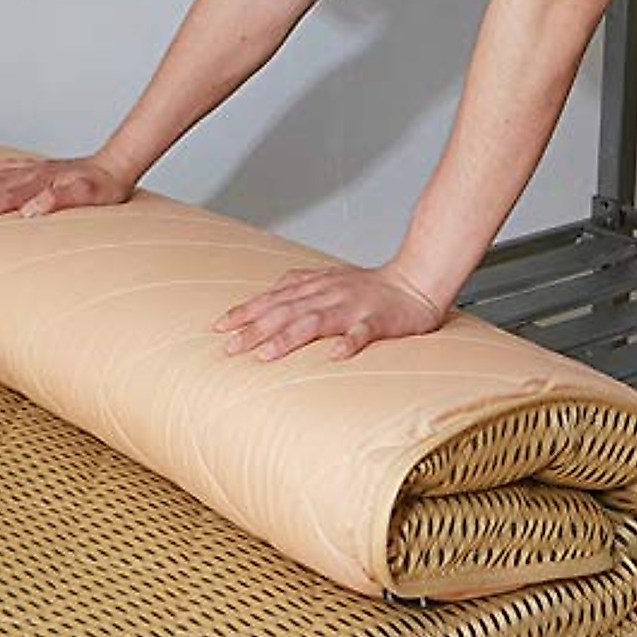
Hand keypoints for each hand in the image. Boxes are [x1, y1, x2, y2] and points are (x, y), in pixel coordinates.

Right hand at [0, 155, 134, 221]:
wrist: (117, 166)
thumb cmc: (105, 187)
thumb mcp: (85, 197)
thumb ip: (58, 201)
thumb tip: (29, 209)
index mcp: (41, 184)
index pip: (6, 198)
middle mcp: (35, 174)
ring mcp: (38, 170)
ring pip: (0, 175)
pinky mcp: (45, 168)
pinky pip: (13, 166)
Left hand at [214, 262, 446, 361]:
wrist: (415, 281)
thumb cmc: (371, 288)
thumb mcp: (328, 280)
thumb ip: (299, 286)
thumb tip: (269, 292)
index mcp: (315, 287)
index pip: (272, 299)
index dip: (246, 312)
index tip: (220, 327)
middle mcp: (328, 295)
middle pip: (285, 311)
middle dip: (255, 329)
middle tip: (230, 347)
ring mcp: (352, 308)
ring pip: (315, 321)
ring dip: (288, 338)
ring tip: (265, 355)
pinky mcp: (377, 321)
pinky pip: (362, 333)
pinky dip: (348, 343)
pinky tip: (335, 356)